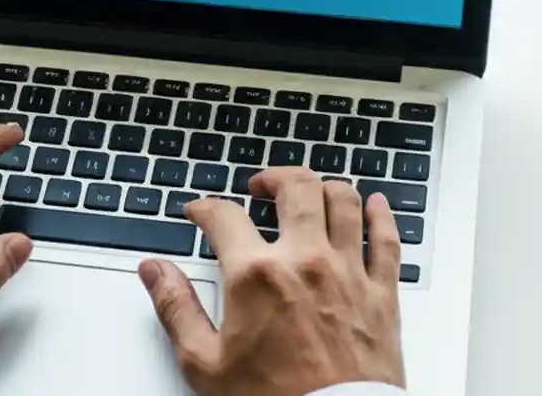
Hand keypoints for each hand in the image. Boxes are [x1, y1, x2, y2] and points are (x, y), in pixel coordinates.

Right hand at [138, 168, 404, 394]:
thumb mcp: (205, 363)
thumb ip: (175, 308)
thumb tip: (154, 271)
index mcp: (256, 275)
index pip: (224, 216)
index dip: (205, 207)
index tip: (200, 211)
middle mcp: (305, 261)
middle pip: (295, 187)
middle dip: (273, 178)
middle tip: (260, 187)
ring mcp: (348, 272)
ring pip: (343, 201)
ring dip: (323, 187)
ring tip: (309, 191)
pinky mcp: (382, 293)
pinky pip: (387, 238)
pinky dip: (381, 215)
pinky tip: (374, 204)